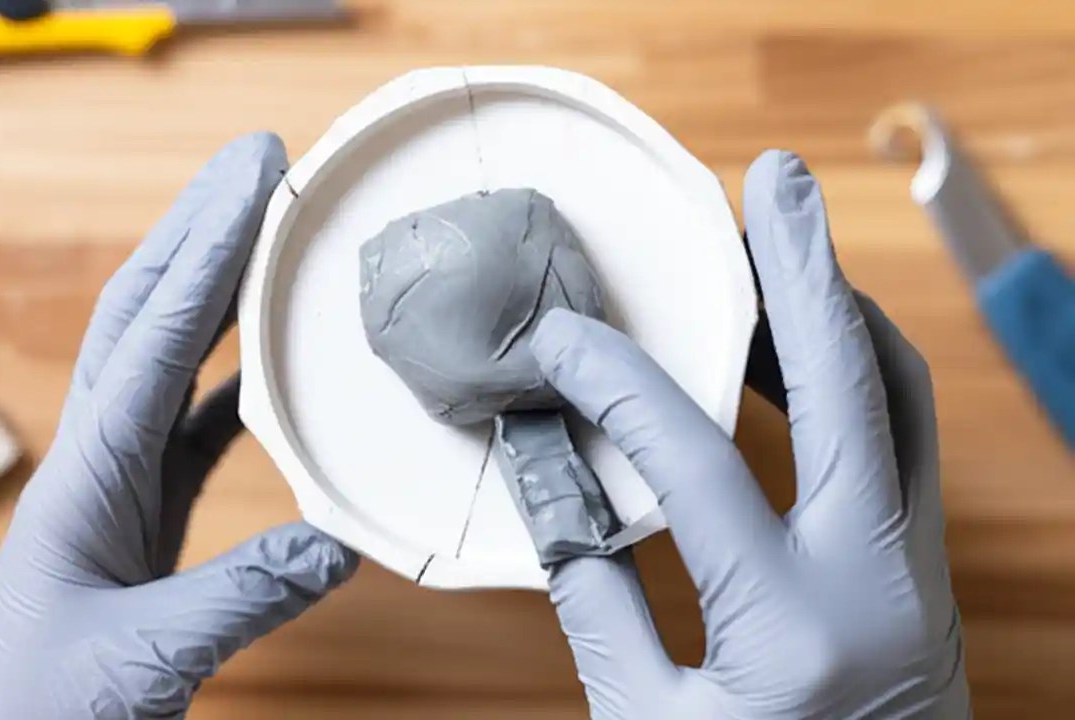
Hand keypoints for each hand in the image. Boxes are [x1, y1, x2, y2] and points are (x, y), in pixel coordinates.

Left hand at [0, 134, 358, 718]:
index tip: (257, 180)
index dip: (209, 255)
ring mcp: (115, 482)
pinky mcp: (139, 514)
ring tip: (267, 229)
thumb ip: (239, 598)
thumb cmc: (47, 713)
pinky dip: (232, 378)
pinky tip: (269, 362)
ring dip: (214, 287)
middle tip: (257, 161)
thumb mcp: (143, 658)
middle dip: (199, 230)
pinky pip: (189, 422)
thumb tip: (338, 541)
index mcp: (84, 477)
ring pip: (164, 356)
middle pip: (144, 314)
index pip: (153, 340)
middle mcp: (94, 459)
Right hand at [527, 151, 968, 717]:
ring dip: (832, 314)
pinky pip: (900, 439)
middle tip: (773, 179)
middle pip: (857, 380)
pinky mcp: (921, 572)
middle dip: (804, 267)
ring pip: (902, 396)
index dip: (614, 380)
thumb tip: (544, 479)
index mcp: (792, 624)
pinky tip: (781, 359)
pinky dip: (847, 375)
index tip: (557, 333)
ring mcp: (916, 570)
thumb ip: (596, 599)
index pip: (692, 459)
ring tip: (760, 258)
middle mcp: (877, 578)